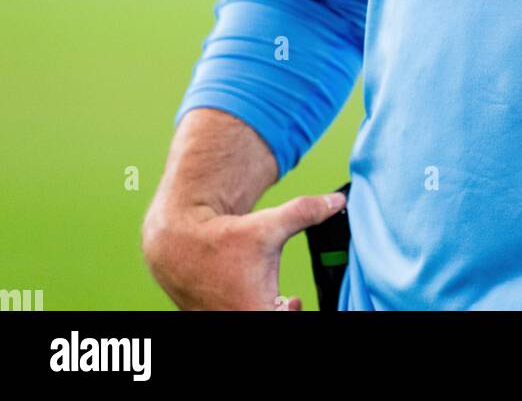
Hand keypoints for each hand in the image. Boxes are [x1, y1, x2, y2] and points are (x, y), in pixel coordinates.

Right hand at [142, 190, 345, 311]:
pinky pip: (236, 317)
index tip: (295, 299)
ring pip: (256, 318)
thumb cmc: (224, 237)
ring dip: (264, 311)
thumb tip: (338, 202)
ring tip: (271, 299)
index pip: (288, 318)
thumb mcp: (268, 225)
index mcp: (256, 312)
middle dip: (283, 313)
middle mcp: (237, 323)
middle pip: (274, 318)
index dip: (293, 311)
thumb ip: (306, 213)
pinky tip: (249, 298)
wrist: (179, 244)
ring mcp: (220, 324)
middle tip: (289, 300)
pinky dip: (246, 310)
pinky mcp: (208, 322)